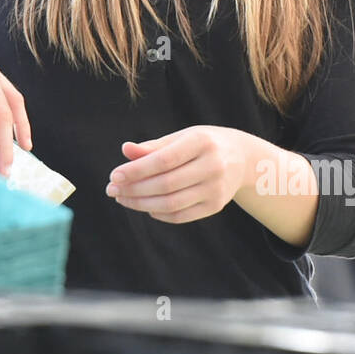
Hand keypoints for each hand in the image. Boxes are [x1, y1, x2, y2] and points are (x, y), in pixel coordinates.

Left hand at [106, 126, 251, 223]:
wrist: (242, 158)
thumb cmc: (201, 144)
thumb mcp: (180, 138)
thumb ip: (153, 147)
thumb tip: (125, 150)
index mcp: (201, 142)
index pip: (163, 160)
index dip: (136, 170)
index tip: (114, 176)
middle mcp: (212, 166)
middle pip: (165, 184)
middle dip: (134, 189)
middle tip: (112, 190)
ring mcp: (216, 189)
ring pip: (171, 203)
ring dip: (141, 204)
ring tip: (123, 199)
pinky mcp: (216, 206)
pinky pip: (181, 216)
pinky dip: (158, 214)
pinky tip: (145, 206)